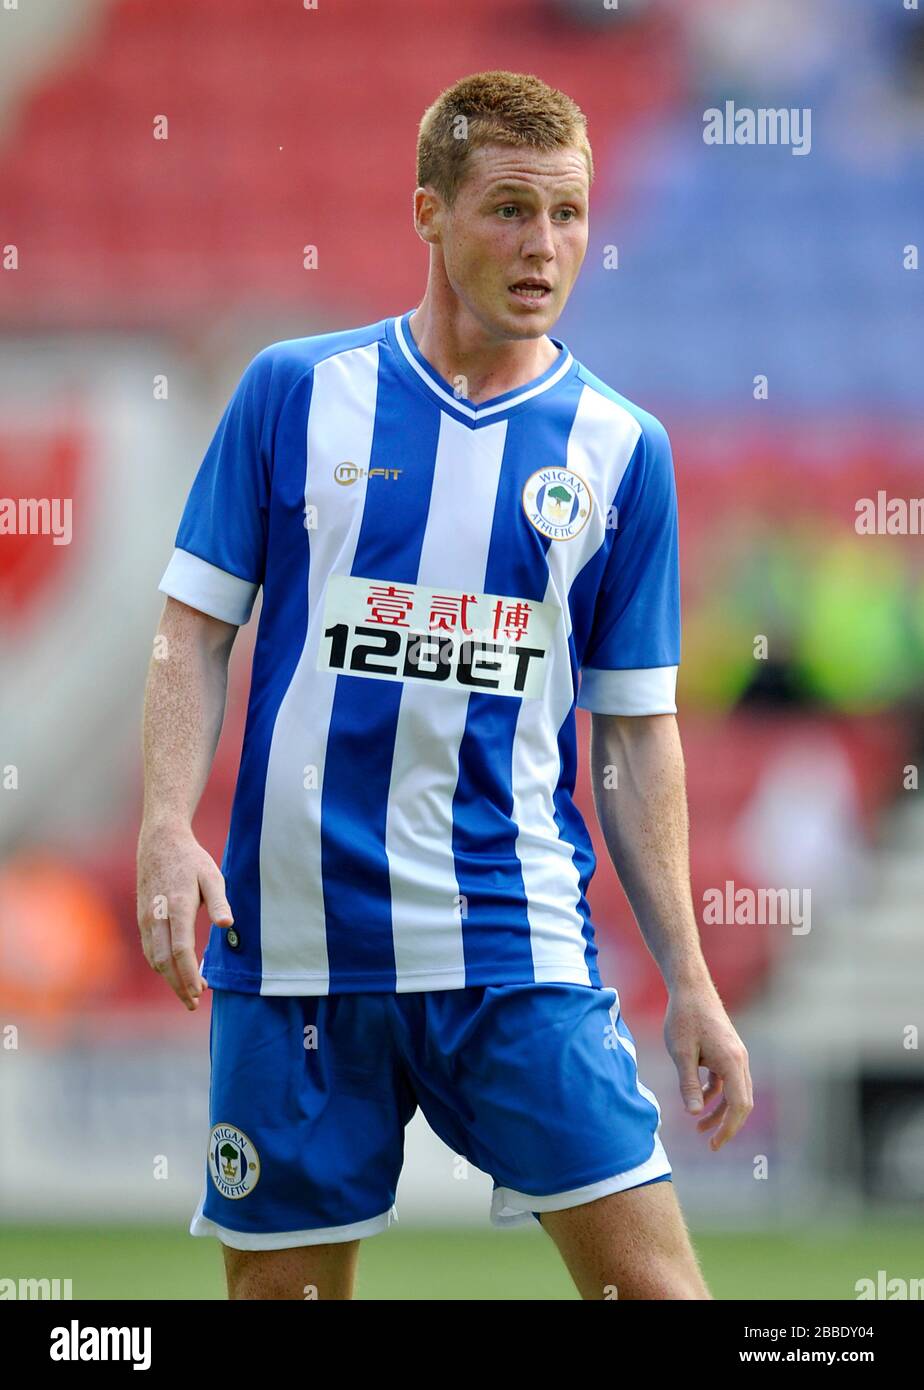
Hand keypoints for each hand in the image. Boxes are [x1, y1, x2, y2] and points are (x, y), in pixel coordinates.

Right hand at [136, 821, 232, 1009]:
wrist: (159, 843)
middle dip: (178, 985)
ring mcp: (146, 919)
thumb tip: (227, 924)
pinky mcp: (142, 919)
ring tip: (188, 991)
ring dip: (169, 978)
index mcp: (177, 906)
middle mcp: (157, 916)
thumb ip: (219, 900)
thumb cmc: (191, 860)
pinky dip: (161, 966)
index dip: (189, 974)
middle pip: (164, 961)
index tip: (200, 991)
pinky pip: (150, 949)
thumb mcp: (211, 875)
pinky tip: (175, 972)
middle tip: (193, 1002)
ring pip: (154, 958)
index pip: (181, 950)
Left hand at [663, 981, 752, 1150]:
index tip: (715, 1144)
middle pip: (741, 1102)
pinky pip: (726, 1080)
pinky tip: (697, 1101)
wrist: (690, 987)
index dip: (729, 1128)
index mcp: (732, 1062)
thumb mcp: (681, 1053)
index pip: (739, 1105)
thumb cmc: (684, 1017)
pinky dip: (715, 1094)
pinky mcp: (727, 1051)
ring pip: (734, 1092)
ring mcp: (735, 1055)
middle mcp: (740, 1060)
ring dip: (719, 1111)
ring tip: (699, 1128)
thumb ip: (688, 1084)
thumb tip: (694, 1114)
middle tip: (711, 1144)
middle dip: (727, 1125)